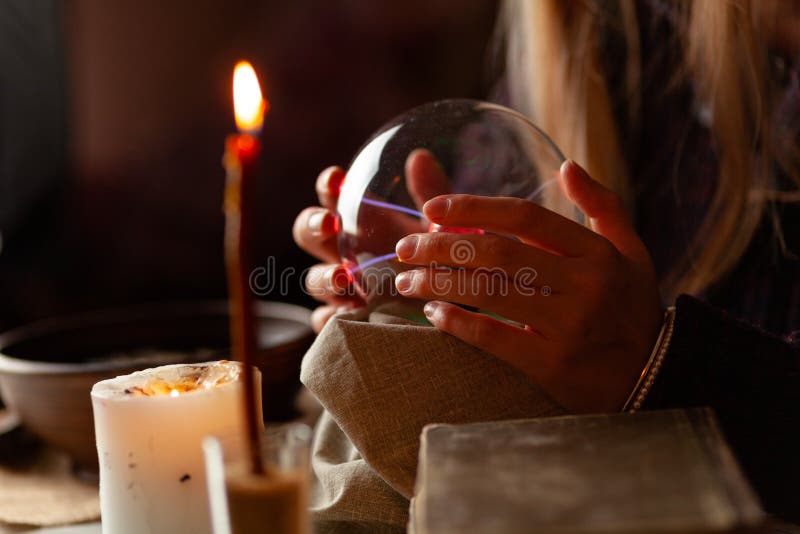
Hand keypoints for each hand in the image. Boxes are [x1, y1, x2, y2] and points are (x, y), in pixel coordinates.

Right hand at [293, 150, 447, 331]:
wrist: (452, 304)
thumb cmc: (437, 257)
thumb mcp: (440, 224)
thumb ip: (432, 194)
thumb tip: (420, 157)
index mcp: (358, 221)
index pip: (331, 196)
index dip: (328, 186)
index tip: (338, 178)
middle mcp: (341, 252)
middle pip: (308, 233)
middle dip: (312, 225)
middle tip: (330, 223)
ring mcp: (341, 288)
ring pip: (313, 279)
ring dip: (323, 276)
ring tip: (342, 277)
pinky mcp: (347, 319)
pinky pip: (324, 321)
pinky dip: (330, 318)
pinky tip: (345, 315)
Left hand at [393, 160, 662, 412]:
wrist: (655, 376)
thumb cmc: (633, 306)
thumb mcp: (631, 251)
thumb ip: (603, 205)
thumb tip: (566, 166)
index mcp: (597, 252)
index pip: (525, 217)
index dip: (474, 208)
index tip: (432, 208)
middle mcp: (584, 285)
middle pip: (498, 253)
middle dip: (441, 246)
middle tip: (405, 247)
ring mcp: (569, 326)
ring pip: (489, 292)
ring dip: (439, 282)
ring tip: (407, 279)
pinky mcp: (553, 365)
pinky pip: (494, 338)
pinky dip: (458, 323)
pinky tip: (433, 312)